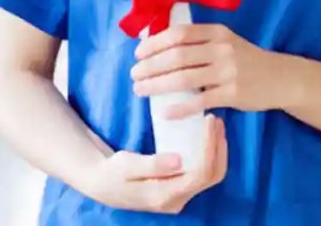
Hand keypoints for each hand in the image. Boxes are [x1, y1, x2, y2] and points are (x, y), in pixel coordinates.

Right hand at [82, 114, 226, 214]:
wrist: (101, 183)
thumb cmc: (112, 172)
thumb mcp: (127, 165)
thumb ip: (152, 165)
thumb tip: (179, 161)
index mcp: (165, 196)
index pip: (200, 174)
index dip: (210, 148)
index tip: (208, 121)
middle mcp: (177, 201)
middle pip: (211, 176)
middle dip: (218, 147)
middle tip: (215, 119)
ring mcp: (179, 196)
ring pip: (210, 176)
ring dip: (216, 150)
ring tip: (214, 124)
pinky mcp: (179, 188)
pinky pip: (201, 173)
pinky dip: (208, 154)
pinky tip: (205, 135)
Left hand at [131, 23, 284, 119]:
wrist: (280, 78)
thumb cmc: (245, 59)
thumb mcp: (225, 41)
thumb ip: (198, 42)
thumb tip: (158, 45)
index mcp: (216, 32)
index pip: (179, 34)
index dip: (155, 43)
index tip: (138, 53)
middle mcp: (221, 49)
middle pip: (177, 55)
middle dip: (151, 65)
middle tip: (134, 74)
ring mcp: (228, 71)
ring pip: (184, 78)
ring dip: (157, 84)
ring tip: (140, 90)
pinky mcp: (233, 94)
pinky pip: (200, 101)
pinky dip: (180, 107)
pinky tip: (165, 111)